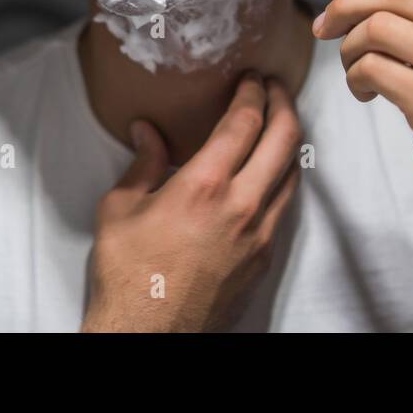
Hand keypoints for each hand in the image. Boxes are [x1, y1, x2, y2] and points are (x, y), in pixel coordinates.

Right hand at [81, 73, 301, 331]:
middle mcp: (242, 205)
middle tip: (275, 88)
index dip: (253, 92)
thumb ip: (142, 163)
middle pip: (285, 138)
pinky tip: (268, 173)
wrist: (148, 335)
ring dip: (289, 141)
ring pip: (293, 173)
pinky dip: (282, 179)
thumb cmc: (127, 274)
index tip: (251, 78)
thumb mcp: (119, 209)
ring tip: (276, 124)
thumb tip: (148, 131)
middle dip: (283, 104)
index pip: (246, 122)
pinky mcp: (264, 258)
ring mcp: (259, 234)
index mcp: (205, 186)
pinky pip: (284, 206)